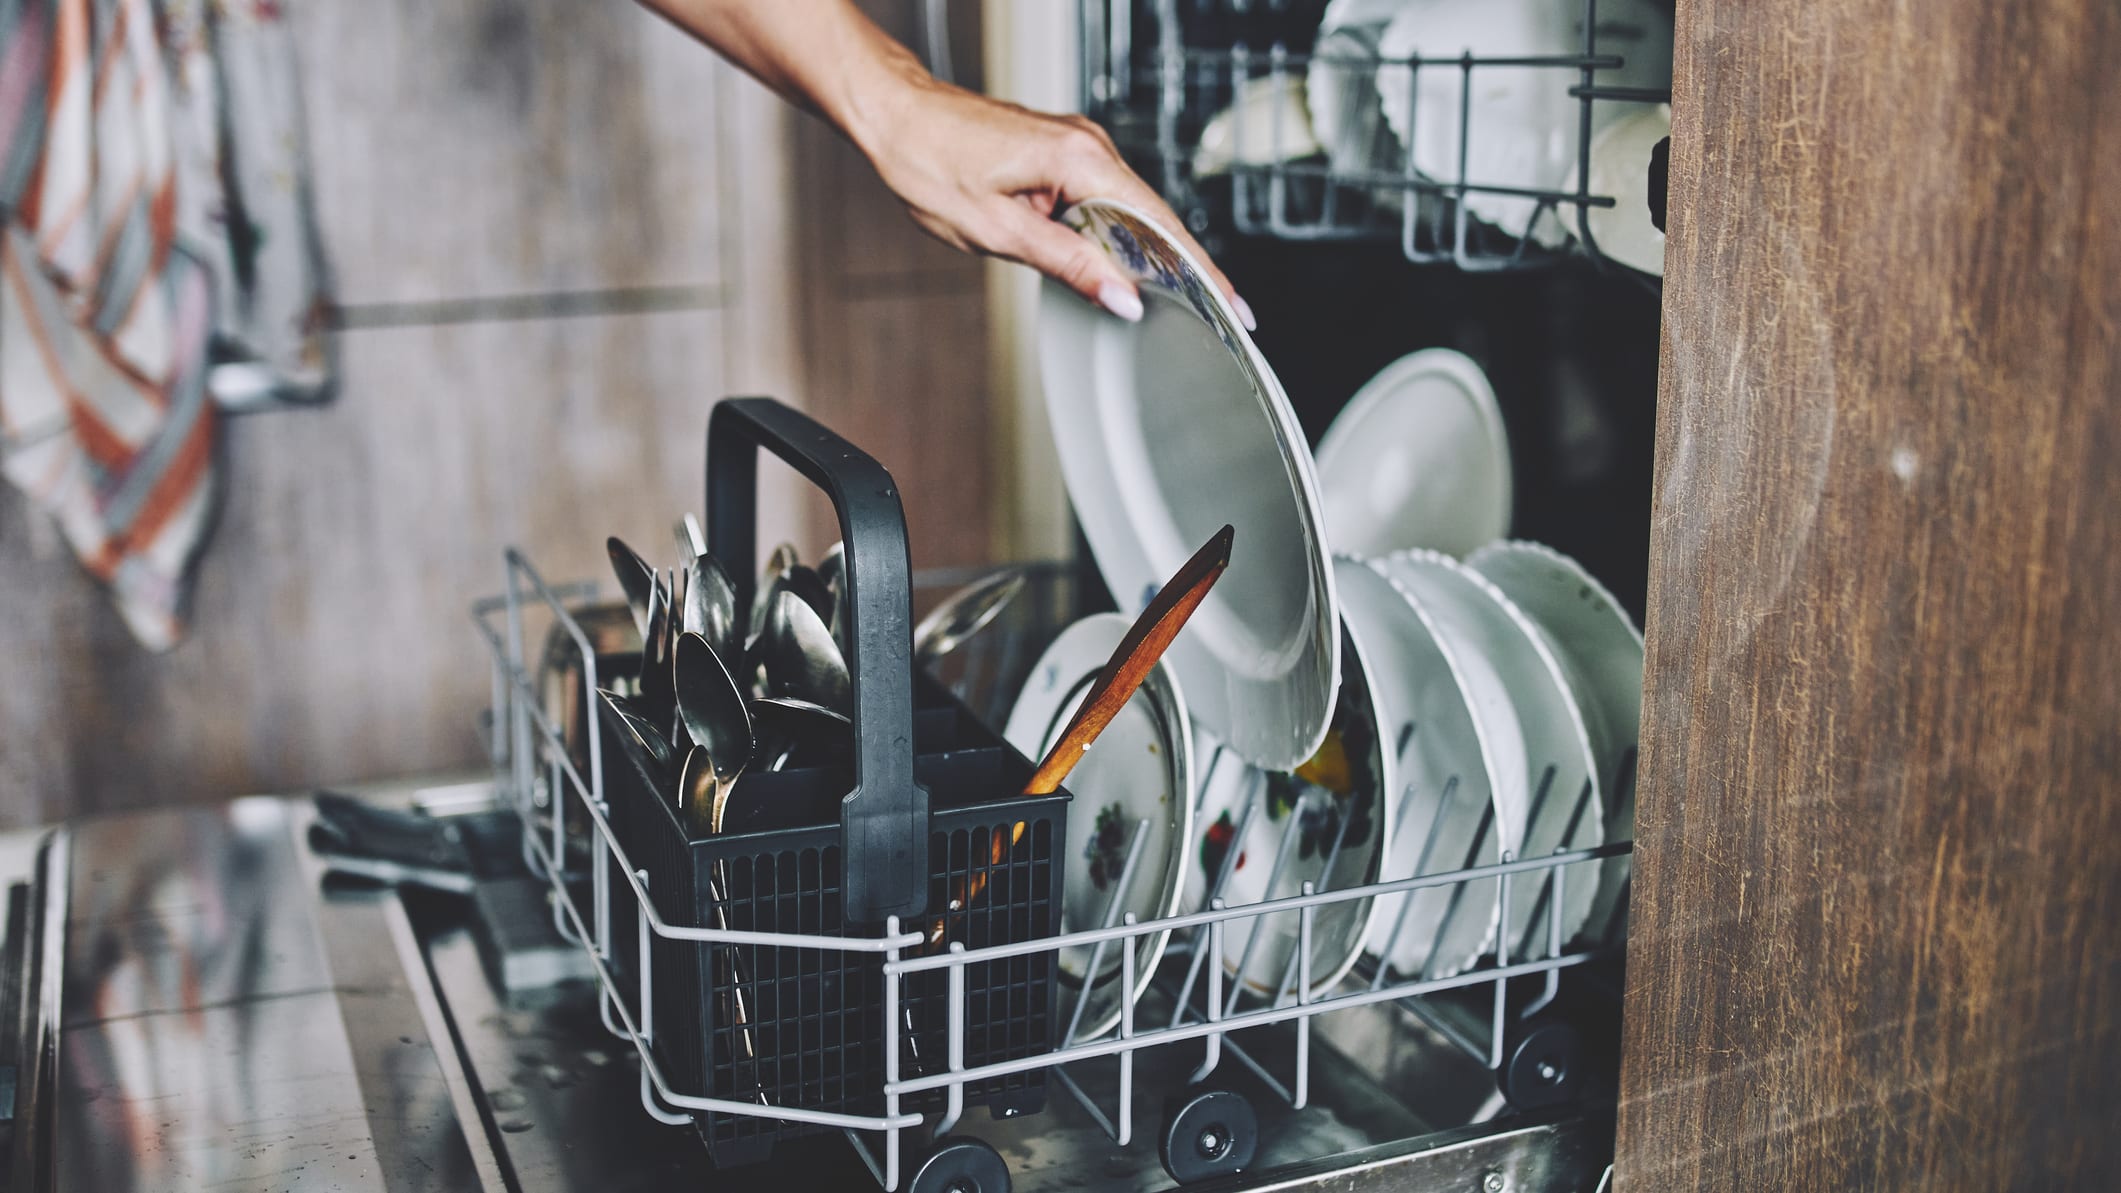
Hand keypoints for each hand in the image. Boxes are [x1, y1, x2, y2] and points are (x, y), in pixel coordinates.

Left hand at [855, 76, 1253, 329]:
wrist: (896, 116)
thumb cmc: (929, 161)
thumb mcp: (998, 231)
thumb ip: (1067, 264)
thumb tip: (1119, 295)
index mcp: (1078, 158)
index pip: (1158, 223)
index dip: (1200, 269)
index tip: (1232, 305)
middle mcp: (1088, 144)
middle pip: (1156, 216)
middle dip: (1190, 268)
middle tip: (1224, 314)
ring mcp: (1079, 145)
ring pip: (1133, 209)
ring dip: (1155, 254)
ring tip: (1188, 300)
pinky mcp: (1064, 153)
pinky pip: (1110, 198)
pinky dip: (1124, 234)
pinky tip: (1132, 266)